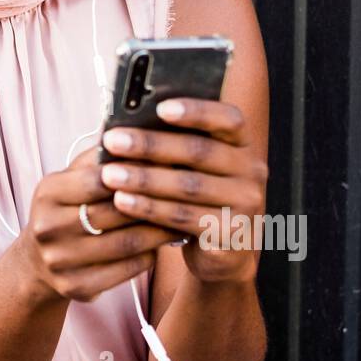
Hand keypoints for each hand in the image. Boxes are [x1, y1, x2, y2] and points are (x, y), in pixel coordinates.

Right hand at [16, 144, 184, 304]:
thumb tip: (140, 128)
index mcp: (47, 193)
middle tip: (189, 192)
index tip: (169, 163)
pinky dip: (151, 254)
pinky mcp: (75, 287)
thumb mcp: (73, 177)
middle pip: (115, 213)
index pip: (98, 179)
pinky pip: (126, 270)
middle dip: (155, 201)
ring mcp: (59, 261)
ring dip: (160, 230)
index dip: (135, 172)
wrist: (37, 262)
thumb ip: (101, 156)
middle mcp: (48, 227)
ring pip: (126, 243)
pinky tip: (165, 243)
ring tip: (184, 216)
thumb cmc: (67, 207)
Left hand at [98, 97, 267, 283]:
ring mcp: (246, 203)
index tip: (160, 108)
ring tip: (109, 174)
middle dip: (150, 145)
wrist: (225, 252)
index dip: (196, 111)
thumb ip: (174, 144)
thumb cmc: (200, 197)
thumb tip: (125, 126)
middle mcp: (252, 170)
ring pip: (188, 186)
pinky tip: (122, 201)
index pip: (228, 119)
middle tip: (113, 141)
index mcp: (242, 144)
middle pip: (199, 151)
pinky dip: (148, 208)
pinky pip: (183, 216)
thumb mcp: (195, 168)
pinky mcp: (231, 233)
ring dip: (143, 178)